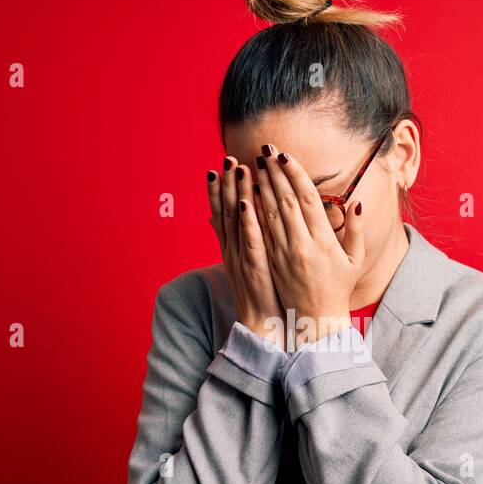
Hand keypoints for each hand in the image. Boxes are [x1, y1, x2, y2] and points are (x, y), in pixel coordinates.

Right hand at [208, 157, 284, 347]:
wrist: (262, 325)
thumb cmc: (261, 293)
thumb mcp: (247, 264)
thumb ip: (244, 240)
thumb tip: (243, 220)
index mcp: (232, 247)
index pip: (223, 212)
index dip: (220, 189)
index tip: (220, 165)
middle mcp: (233, 249)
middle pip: (227, 210)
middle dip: (226, 183)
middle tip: (227, 157)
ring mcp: (242, 258)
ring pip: (237, 220)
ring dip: (236, 193)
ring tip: (236, 169)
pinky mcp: (254, 268)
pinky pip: (251, 241)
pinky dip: (249, 222)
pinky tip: (249, 203)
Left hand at [253, 145, 366, 348]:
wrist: (314, 318)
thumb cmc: (338, 287)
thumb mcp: (355, 260)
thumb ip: (356, 231)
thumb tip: (356, 204)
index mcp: (324, 241)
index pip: (307, 200)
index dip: (296, 175)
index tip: (286, 156)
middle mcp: (302, 245)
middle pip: (286, 201)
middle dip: (274, 173)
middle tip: (265, 150)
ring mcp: (283, 254)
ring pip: (270, 213)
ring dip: (261, 186)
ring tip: (254, 164)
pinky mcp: (271, 261)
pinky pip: (261, 231)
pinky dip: (253, 211)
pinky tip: (247, 193)